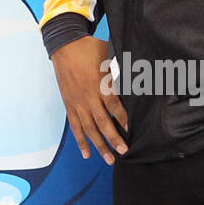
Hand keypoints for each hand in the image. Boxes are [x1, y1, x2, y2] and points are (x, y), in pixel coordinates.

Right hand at [51, 35, 127, 163]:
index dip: (124, 119)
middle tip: (124, 152)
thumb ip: (120, 70)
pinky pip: (75, 126)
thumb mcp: (109, 56)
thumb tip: (138, 77)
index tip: (133, 132)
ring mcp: (77, 103)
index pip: (114, 106)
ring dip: (98, 145)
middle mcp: (88, 97)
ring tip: (109, 159)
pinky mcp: (70, 105)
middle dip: (113, 138)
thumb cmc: (90, 49)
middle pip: (102, 122)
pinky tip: (86, 153)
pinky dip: (80, 140)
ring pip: (89, 128)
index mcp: (100, 84)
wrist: (64, 45)